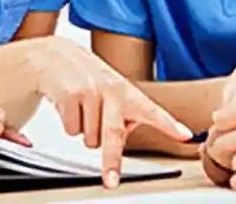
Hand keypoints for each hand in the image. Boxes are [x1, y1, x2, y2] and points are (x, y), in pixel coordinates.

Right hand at [28, 38, 191, 187]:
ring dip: (85, 132)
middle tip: (110, 181)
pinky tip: (68, 106)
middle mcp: (110, 89)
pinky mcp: (69, 94)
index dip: (168, 124)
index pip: (151, 109)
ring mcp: (90, 91)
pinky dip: (69, 125)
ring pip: (90, 138)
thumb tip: (128, 132)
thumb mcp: (109, 91)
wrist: (50, 53)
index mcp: (126, 91)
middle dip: (111, 161)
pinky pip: (71, 130)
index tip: (184, 135)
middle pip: (113, 134)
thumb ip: (123, 112)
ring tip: (81, 111)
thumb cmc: (85, 76)